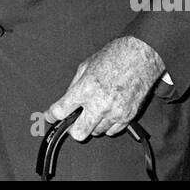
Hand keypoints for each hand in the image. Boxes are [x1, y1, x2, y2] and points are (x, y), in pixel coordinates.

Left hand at [45, 36, 165, 140]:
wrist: (139, 56)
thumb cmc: (114, 57)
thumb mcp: (85, 66)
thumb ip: (74, 86)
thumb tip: (67, 102)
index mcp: (85, 89)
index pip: (61, 111)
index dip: (51, 115)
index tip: (50, 116)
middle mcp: (99, 104)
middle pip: (78, 133)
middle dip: (73, 129)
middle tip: (73, 120)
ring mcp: (114, 112)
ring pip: (96, 133)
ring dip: (92, 124)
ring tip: (95, 109)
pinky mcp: (127, 116)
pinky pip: (112, 131)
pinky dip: (107, 124)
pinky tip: (107, 112)